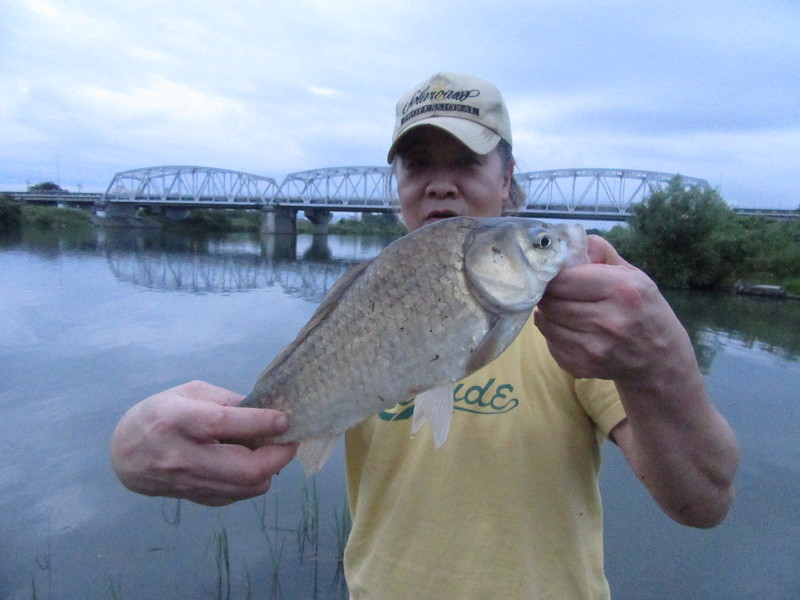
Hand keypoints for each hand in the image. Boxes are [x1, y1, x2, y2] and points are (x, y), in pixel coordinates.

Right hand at [110, 380, 297, 505]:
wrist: (126, 454)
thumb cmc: (161, 413)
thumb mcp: (190, 393)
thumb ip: (228, 401)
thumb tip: (267, 411)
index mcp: (177, 420)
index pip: (223, 424)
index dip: (260, 422)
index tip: (284, 419)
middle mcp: (182, 456)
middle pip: (243, 468)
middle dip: (278, 456)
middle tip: (290, 440)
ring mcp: (189, 483)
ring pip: (246, 487)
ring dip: (271, 469)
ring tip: (274, 450)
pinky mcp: (196, 498)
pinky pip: (238, 495)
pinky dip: (254, 480)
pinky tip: (253, 463)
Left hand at [534, 235, 685, 381]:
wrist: (660, 358)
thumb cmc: (645, 309)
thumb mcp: (634, 275)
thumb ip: (601, 253)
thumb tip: (568, 240)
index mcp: (622, 290)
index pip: (563, 280)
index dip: (553, 277)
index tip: (553, 276)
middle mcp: (608, 321)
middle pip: (551, 302)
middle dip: (548, 295)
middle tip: (554, 293)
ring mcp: (595, 348)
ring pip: (546, 324)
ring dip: (548, 315)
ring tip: (561, 309)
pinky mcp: (584, 367)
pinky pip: (551, 345)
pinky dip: (554, 335)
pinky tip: (569, 330)